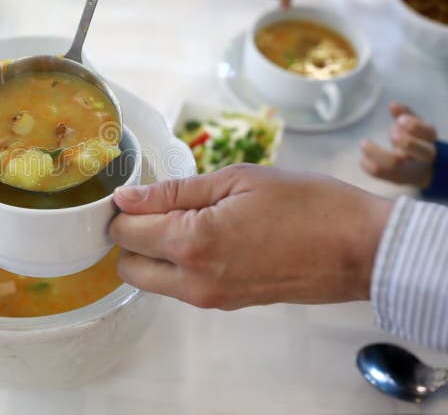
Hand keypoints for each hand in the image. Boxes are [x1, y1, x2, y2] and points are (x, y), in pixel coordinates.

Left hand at [109, 165, 392, 309]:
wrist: (359, 248)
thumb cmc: (306, 204)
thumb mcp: (236, 180)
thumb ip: (173, 191)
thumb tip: (126, 196)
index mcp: (192, 243)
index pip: (124, 232)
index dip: (124, 208)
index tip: (138, 191)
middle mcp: (193, 280)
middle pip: (127, 265)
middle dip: (130, 235)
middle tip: (156, 206)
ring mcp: (209, 298)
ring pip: (150, 280)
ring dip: (151, 252)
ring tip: (185, 218)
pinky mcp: (225, 304)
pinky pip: (178, 287)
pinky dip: (175, 264)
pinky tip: (205, 234)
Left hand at [361, 103, 436, 188]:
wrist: (420, 171)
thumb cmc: (416, 142)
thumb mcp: (416, 127)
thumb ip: (406, 114)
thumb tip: (392, 104)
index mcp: (428, 139)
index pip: (428, 133)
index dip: (414, 126)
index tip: (399, 120)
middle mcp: (422, 156)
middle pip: (421, 152)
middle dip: (407, 142)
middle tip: (392, 134)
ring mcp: (410, 169)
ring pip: (396, 165)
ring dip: (378, 153)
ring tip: (364, 143)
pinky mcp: (396, 178)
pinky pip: (380, 174)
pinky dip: (367, 166)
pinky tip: (362, 159)